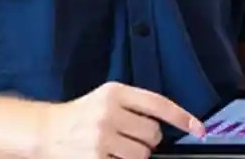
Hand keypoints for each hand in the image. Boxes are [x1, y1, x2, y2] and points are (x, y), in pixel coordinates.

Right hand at [36, 81, 204, 158]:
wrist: (45, 131)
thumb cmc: (80, 115)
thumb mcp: (105, 99)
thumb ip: (134, 106)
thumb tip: (166, 123)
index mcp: (114, 93)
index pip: (158, 104)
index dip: (182, 117)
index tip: (199, 128)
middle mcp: (108, 113)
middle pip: (153, 134)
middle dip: (147, 139)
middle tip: (127, 136)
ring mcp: (101, 138)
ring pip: (142, 154)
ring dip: (134, 155)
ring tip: (115, 147)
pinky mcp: (95, 158)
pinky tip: (107, 155)